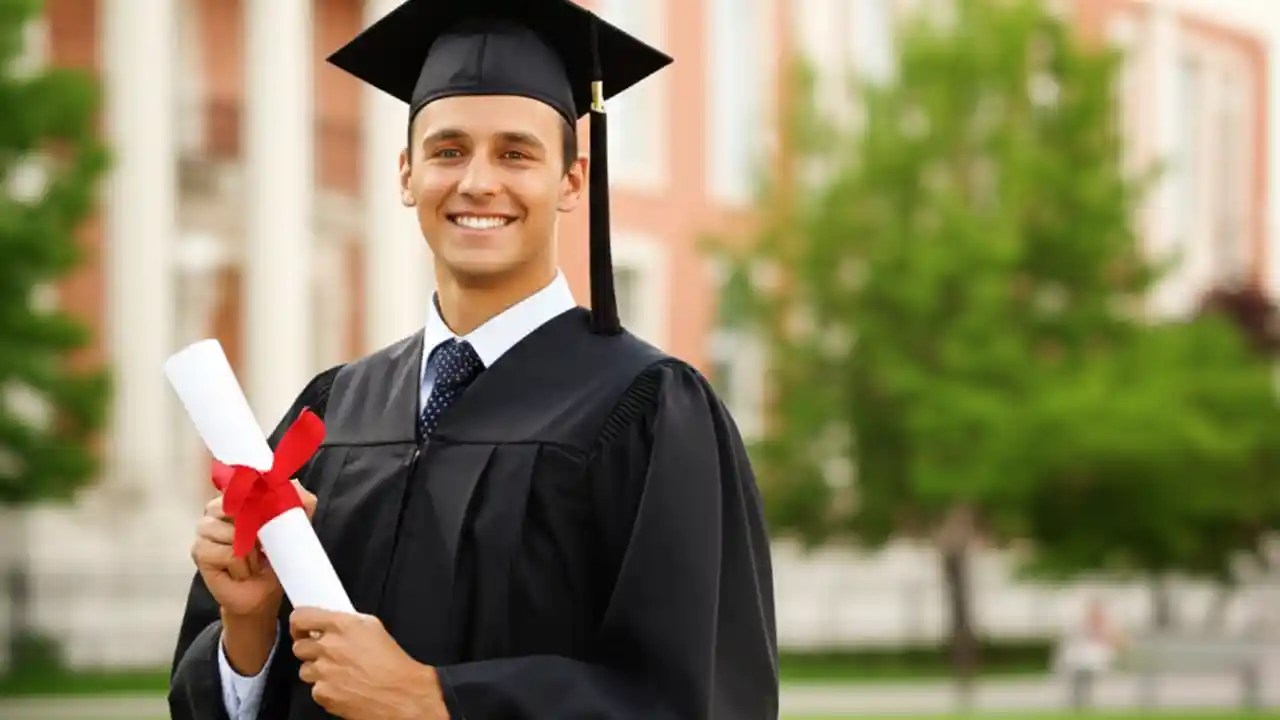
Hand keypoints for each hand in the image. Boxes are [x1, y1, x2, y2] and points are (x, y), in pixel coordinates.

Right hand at [190, 479, 317, 617]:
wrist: (263, 592)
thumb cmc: (274, 556)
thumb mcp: (295, 525)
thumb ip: (300, 501)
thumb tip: (294, 483)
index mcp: (235, 499)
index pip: (243, 487)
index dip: (261, 502)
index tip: (273, 518)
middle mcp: (214, 511)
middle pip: (237, 509)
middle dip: (258, 530)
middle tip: (264, 545)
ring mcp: (203, 531)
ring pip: (234, 533)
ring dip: (252, 553)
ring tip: (254, 561)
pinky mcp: (199, 552)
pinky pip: (229, 554)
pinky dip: (242, 566)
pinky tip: (243, 572)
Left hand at [290, 608, 447, 719]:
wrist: (402, 696)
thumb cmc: (394, 664)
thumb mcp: (374, 628)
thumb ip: (348, 622)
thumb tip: (333, 623)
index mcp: (342, 626)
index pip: (301, 618)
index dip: (298, 624)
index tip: (301, 628)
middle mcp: (329, 647)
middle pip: (299, 646)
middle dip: (310, 649)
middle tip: (325, 653)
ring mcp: (323, 672)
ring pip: (305, 669)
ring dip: (317, 670)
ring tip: (339, 673)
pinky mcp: (323, 693)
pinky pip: (315, 689)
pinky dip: (326, 689)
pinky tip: (344, 687)